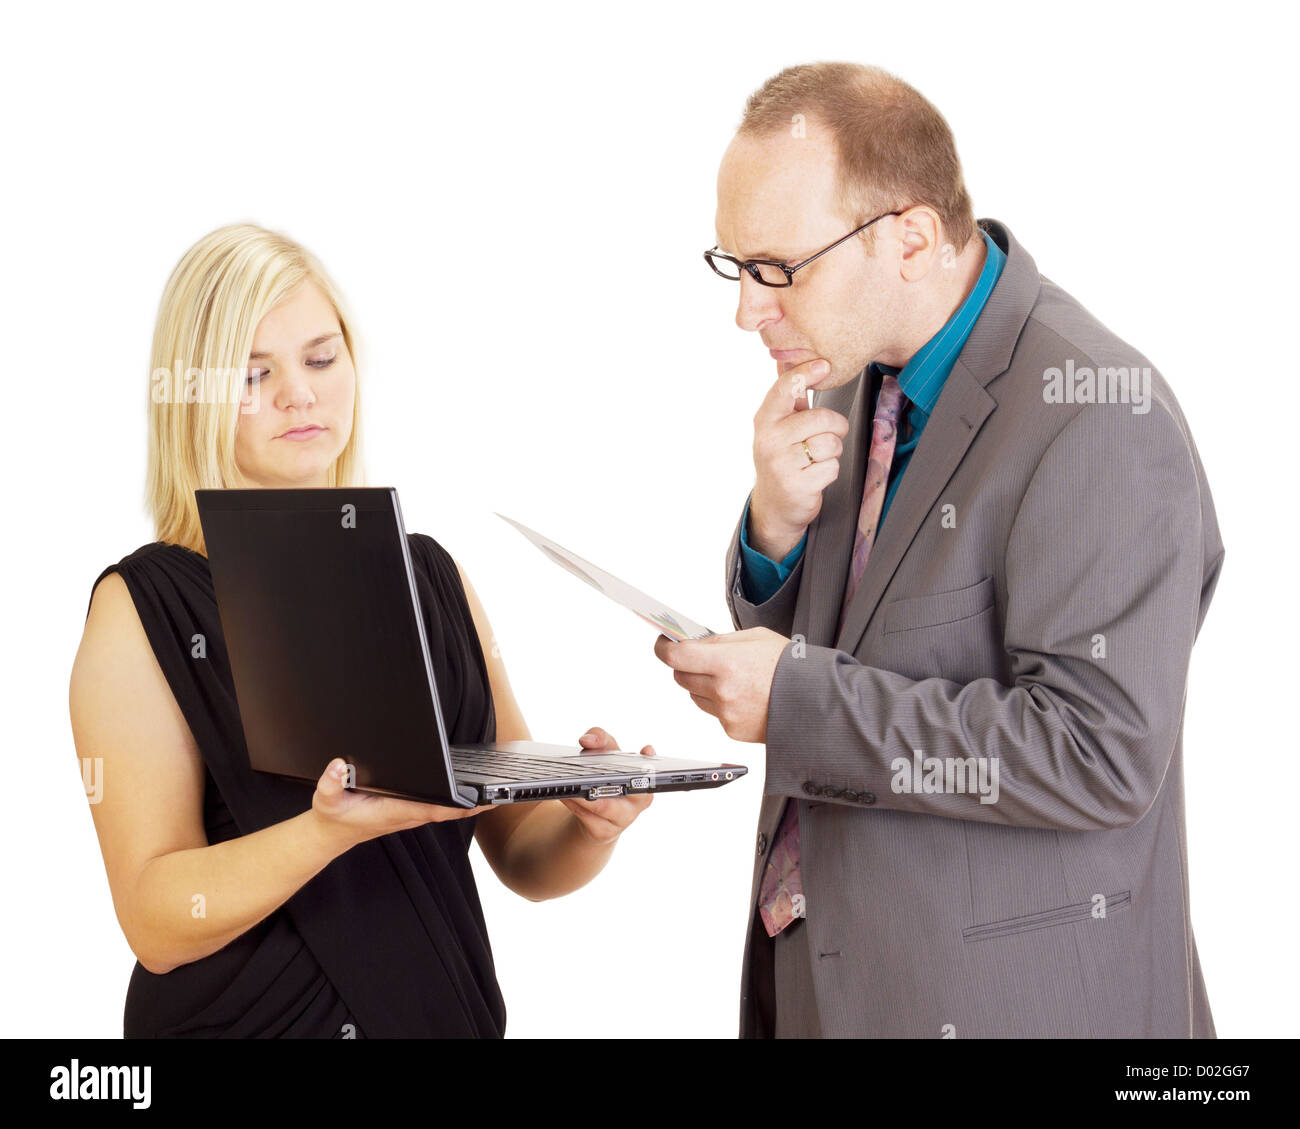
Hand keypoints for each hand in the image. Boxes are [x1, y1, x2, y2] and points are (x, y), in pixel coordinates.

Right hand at [311, 758, 491, 847]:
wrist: (331, 834)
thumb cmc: (333, 817)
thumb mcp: (326, 799)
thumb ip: (330, 783)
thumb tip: (338, 766)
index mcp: (394, 811)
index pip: (432, 809)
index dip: (456, 806)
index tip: (478, 800)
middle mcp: (407, 814)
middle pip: (448, 811)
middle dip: (474, 803)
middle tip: (499, 793)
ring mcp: (410, 814)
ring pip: (446, 810)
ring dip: (469, 802)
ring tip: (494, 789)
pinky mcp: (409, 810)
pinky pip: (438, 807)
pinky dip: (456, 801)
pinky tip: (471, 791)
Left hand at [560, 726, 654, 844]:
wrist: (598, 820)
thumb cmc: (605, 781)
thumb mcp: (606, 757)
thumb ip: (600, 740)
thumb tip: (586, 740)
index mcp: (644, 779)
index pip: (648, 766)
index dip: (648, 758)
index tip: (646, 750)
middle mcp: (639, 800)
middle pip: (625, 788)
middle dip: (609, 780)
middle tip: (592, 773)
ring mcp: (622, 818)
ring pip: (601, 805)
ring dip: (583, 794)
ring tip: (567, 783)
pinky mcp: (603, 831)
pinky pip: (586, 816)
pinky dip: (572, 803)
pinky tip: (562, 795)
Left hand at [653, 628, 788, 742]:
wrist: (817, 701)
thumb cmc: (792, 667)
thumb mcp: (757, 639)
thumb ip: (722, 641)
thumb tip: (696, 641)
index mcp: (727, 663)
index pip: (675, 656)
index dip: (664, 647)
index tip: (663, 642)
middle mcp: (722, 691)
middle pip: (681, 677)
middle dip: (686, 665)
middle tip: (698, 658)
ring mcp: (726, 714)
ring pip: (695, 696)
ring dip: (702, 685)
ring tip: (730, 678)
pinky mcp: (731, 730)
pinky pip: (713, 713)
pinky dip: (720, 703)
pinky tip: (743, 695)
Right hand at [749, 356, 848, 559]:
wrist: (775, 505)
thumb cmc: (782, 458)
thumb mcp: (779, 425)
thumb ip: (788, 396)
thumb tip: (787, 359)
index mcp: (765, 420)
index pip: (784, 389)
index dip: (805, 374)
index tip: (824, 365)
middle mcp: (769, 440)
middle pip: (821, 419)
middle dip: (835, 427)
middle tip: (828, 435)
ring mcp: (781, 464)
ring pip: (830, 443)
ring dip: (832, 451)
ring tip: (816, 457)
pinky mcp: (797, 485)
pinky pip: (832, 467)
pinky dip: (830, 471)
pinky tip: (815, 475)